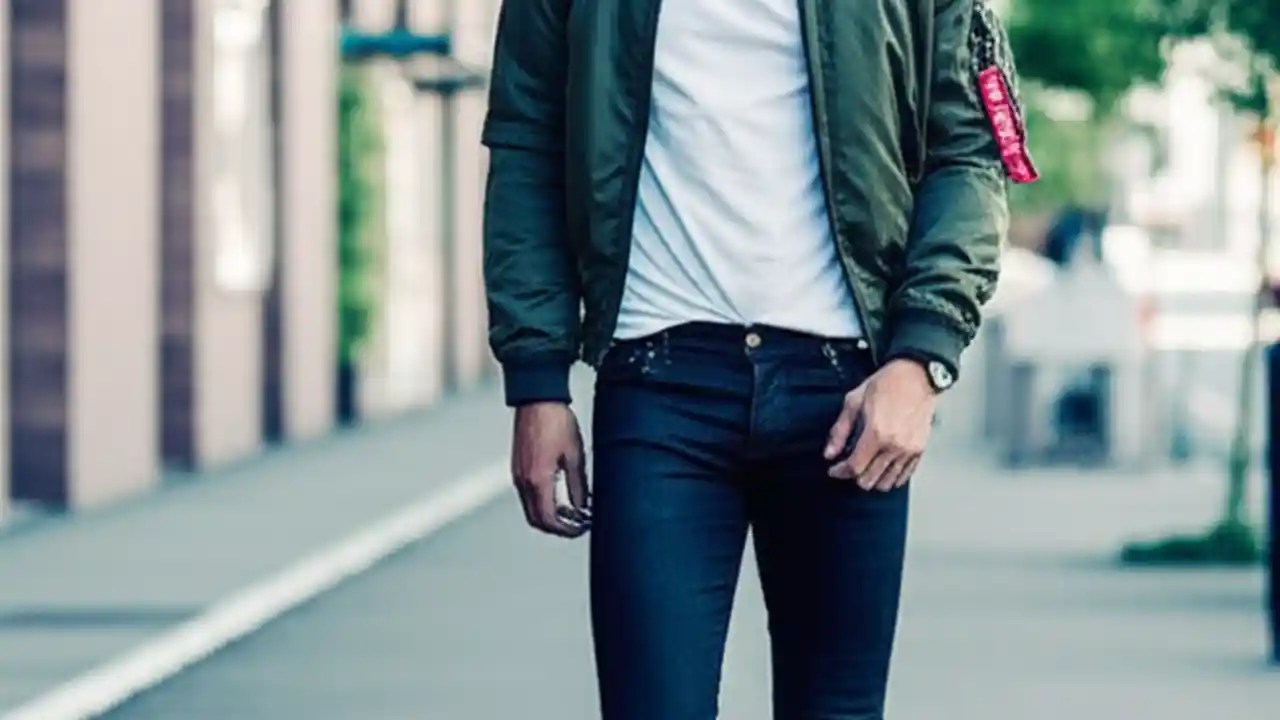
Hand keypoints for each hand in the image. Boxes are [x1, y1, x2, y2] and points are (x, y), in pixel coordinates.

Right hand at [511, 402, 590, 537]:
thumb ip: (578, 486)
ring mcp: (518, 475)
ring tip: (572, 511)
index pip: (548, 520)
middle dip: (557, 528)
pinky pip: (527, 496)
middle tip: (577, 525)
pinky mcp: (518, 467)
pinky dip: (542, 503)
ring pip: (530, 509)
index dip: (566, 530)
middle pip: (536, 520)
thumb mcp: (574, 455)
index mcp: (538, 481)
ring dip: (549, 515)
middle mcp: (523, 481)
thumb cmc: (556, 422)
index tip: (581, 529)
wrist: (537, 398)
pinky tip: (559, 496)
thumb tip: (582, 507)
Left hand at [823, 359, 936, 491]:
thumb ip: (840, 430)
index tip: (834, 469)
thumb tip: (829, 454)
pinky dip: (890, 477)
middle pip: (869, 480)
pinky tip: (882, 467)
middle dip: (854, 476)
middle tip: (849, 465)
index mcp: (876, 433)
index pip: (854, 467)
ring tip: (866, 466)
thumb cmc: (885, 384)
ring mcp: (909, 450)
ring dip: (872, 479)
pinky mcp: (920, 450)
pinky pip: (903, 476)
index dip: (840, 472)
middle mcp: (894, 446)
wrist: (916, 375)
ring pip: (886, 483)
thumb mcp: (854, 402)